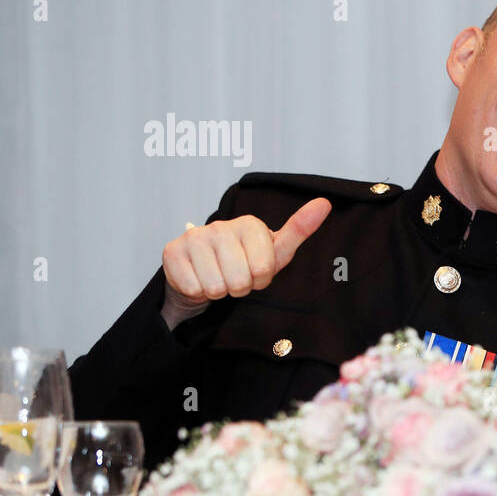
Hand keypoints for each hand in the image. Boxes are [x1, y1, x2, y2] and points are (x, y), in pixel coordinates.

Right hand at [160, 198, 331, 327]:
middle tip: (235, 277)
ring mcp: (194, 237)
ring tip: (218, 278)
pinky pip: (194, 288)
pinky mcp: (172, 251)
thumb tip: (324, 203)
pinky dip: (198, 292)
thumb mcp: (275, 253)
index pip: (264, 269)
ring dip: (219, 290)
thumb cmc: (243, 264)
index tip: (255, 271)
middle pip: (240, 280)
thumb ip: (299, 230)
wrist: (203, 275)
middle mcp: (220, 226)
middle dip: (240, 287)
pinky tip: (199, 279)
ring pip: (216, 286)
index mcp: (249, 224)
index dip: (261, 279)